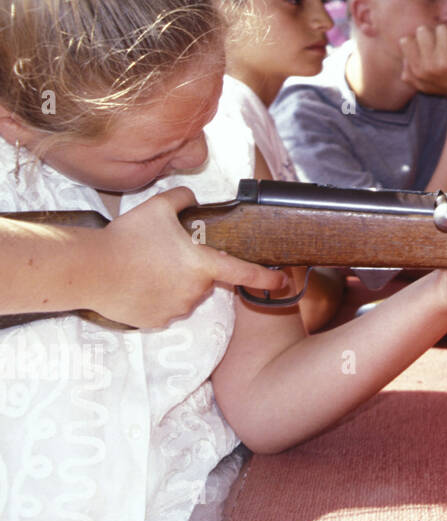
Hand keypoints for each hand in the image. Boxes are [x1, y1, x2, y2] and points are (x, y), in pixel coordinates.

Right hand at [98, 188, 289, 329]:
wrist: (89, 269)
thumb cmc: (127, 238)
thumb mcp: (159, 207)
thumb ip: (183, 199)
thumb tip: (193, 199)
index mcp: (204, 265)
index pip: (245, 273)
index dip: (267, 278)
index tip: (282, 282)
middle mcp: (195, 291)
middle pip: (205, 279)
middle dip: (193, 268)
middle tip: (164, 254)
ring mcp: (176, 309)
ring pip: (185, 294)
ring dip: (173, 283)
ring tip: (146, 268)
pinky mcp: (155, 322)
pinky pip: (164, 309)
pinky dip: (156, 298)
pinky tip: (137, 284)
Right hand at [399, 24, 446, 104]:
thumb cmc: (446, 85)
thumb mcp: (423, 84)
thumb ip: (409, 71)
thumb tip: (403, 56)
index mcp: (416, 71)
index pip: (406, 41)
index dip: (417, 40)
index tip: (428, 47)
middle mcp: (428, 67)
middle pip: (422, 31)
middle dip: (432, 33)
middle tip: (441, 44)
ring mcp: (444, 63)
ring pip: (441, 30)